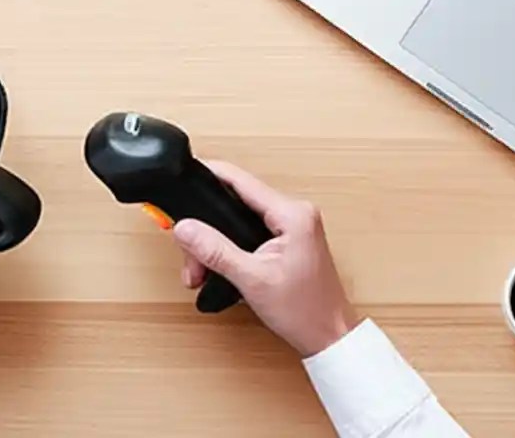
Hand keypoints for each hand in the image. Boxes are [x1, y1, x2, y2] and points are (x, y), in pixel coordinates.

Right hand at [172, 161, 358, 357]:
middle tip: (192, 259)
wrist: (329, 337)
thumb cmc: (306, 312)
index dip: (210, 176)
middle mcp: (295, 213)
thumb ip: (215, 250)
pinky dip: (230, 249)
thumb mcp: (251, 280)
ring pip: (239, 220)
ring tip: (202, 271)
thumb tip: (185, 228)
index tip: (186, 178)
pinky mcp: (288, 240)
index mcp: (292, 214)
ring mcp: (293, 226)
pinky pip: (250, 232)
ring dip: (216, 244)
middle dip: (207, 231)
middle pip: (235, 203)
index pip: (240, 181)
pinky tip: (219, 267)